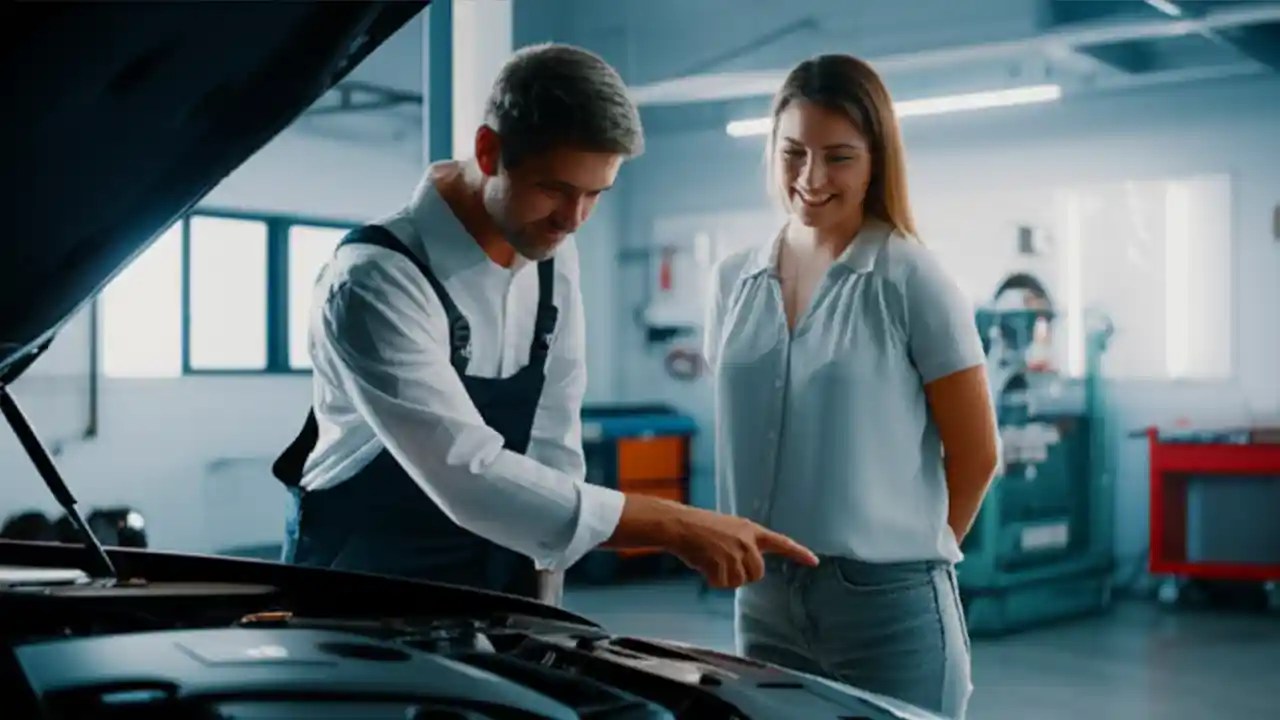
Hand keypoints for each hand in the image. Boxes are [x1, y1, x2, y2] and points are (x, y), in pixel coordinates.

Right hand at [669, 505, 818, 588]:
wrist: (679, 525)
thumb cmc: (699, 527)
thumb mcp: (728, 529)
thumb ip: (744, 546)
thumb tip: (749, 570)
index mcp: (750, 530)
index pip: (781, 542)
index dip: (798, 553)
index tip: (815, 562)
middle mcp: (748, 542)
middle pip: (757, 574)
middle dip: (742, 574)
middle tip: (722, 561)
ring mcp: (736, 554)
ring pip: (739, 582)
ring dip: (723, 577)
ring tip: (709, 559)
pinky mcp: (723, 565)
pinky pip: (722, 584)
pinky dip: (711, 579)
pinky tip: (703, 564)